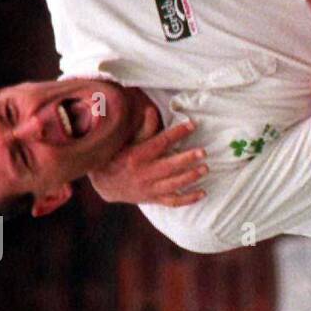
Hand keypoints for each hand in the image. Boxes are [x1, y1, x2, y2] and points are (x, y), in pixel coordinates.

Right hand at [88, 109, 207, 206]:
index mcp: (137, 156)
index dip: (177, 133)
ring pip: (172, 185)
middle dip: (187, 159)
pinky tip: (202, 193)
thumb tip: (152, 109)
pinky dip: (188, 199)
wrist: (104, 184)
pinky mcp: (153, 199)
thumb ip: (144, 128)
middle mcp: (143, 173)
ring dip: (190, 177)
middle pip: (168, 166)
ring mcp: (149, 188)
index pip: (160, 142)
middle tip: (203, 152)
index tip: (193, 124)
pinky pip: (172, 202)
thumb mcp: (128, 142)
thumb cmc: (119, 157)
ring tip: (205, 168)